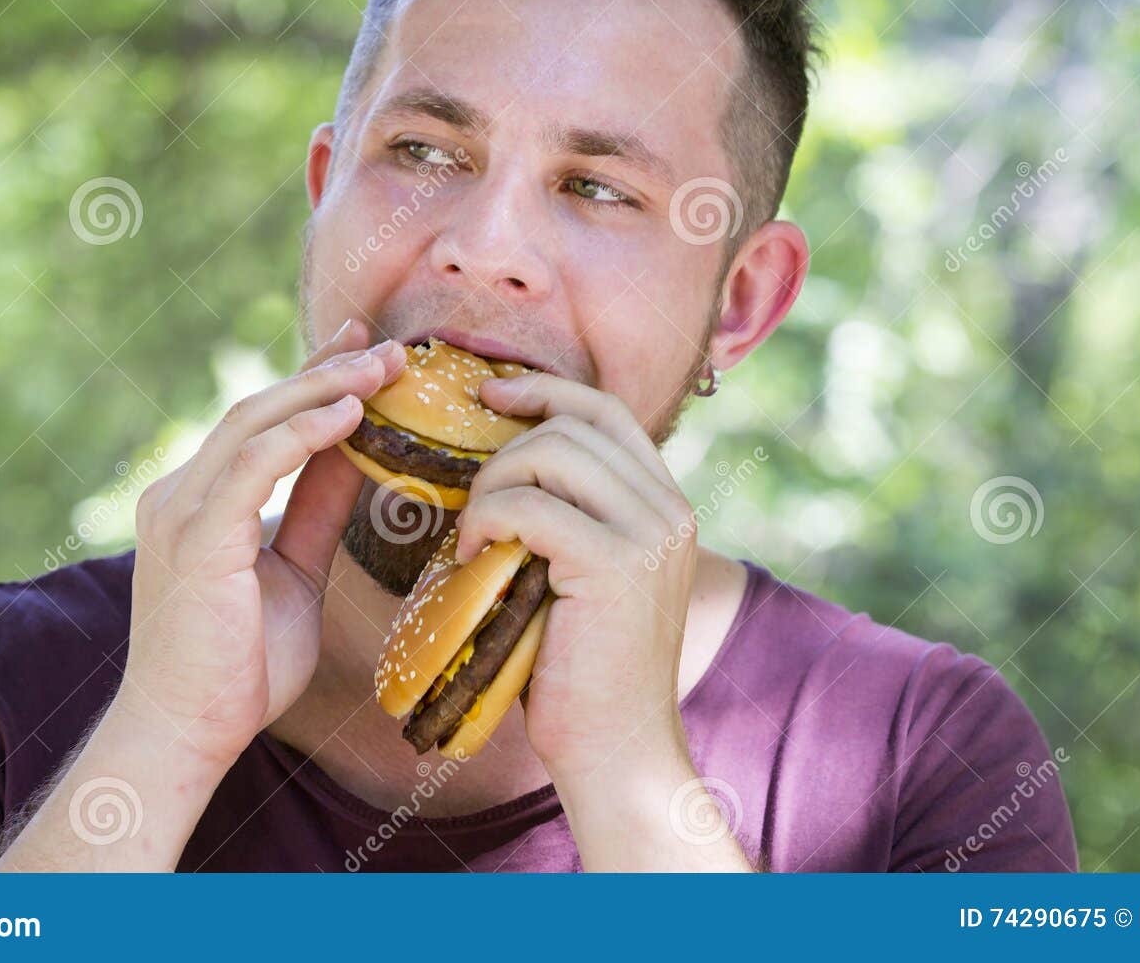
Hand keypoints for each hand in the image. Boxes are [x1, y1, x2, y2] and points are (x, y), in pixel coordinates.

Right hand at [116, 319, 404, 767]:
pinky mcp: (195, 536)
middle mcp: (180, 493)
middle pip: (259, 408)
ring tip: (383, 367)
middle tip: (389, 345)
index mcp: (199, 500)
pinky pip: (255, 464)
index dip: (313, 378)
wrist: (190, 732)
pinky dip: (303, 432)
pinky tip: (350, 414)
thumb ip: (318, 512)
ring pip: (255, 422)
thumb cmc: (241, 666)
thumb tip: (360, 456)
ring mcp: (181, 510)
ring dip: (324, 389)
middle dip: (327, 370)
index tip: (365, 348)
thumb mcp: (296, 571)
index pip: (261, 421)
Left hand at [454, 374, 698, 781]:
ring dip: (491, 487)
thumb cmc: (583, 670)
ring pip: (548, 454)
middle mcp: (668, 509)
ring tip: (474, 538)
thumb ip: (572, 516)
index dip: (543, 390)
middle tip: (471, 501)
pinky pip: (530, 506)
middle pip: (571, 424)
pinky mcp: (614, 565)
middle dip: (503, 448)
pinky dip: (486, 520)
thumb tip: (507, 459)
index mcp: (666, 504)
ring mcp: (648, 534)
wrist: (616, 751)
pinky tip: (473, 559)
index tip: (489, 395)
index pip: (605, 410)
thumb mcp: (586, 575)